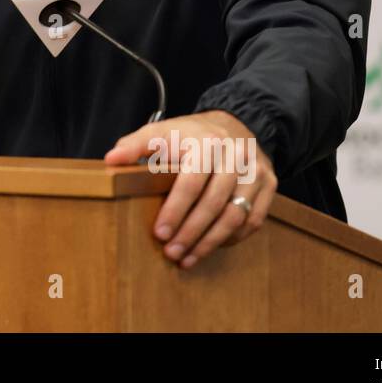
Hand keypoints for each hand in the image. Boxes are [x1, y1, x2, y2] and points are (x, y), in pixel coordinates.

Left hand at [104, 110, 276, 268]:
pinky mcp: (270, 184)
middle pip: (214, 203)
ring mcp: (256, 171)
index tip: (160, 233)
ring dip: (210, 242)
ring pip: (236, 216)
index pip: (191, 182)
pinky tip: (211, 246)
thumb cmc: (190, 134)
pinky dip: (231, 238)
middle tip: (172, 253)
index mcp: (207, 142)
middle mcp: (236, 156)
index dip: (175, 210)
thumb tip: (111, 160)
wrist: (234, 124)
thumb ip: (135, 145)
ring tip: (188, 258)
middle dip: (191, 233)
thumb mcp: (160, 131)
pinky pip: (253, 220)